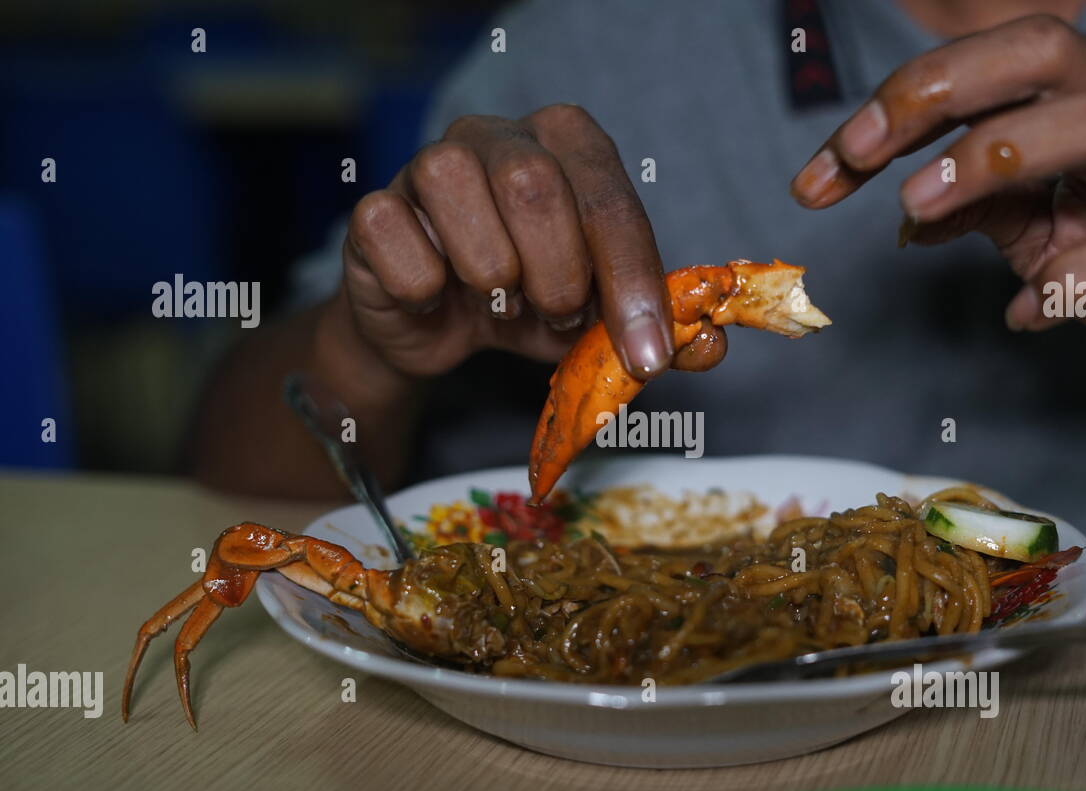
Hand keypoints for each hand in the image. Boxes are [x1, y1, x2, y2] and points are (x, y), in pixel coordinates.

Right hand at [337, 104, 674, 385]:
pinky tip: (436, 296)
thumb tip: (707, 347)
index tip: (646, 354)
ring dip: (491, 276)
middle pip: (535, 187)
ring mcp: (427, 163)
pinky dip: (425, 288)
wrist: (431, 327)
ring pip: (460, 195)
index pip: (610, 200)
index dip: (633, 282)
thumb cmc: (525, 303)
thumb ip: (654, 329)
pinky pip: (397, 240)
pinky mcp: (374, 208)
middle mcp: (498, 135)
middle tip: (558, 315)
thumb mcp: (598, 319)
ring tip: (500, 301)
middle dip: (557, 276)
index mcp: (568, 144)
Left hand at [791, 14, 1085, 419]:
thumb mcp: (1050, 236)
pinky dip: (1075, 279)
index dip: (896, 104)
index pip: (988, 69)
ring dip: (998, 156)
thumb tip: (903, 209)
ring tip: (922, 209)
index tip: (821, 170)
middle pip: (1046, 52)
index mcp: (1082, 118)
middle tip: (858, 153)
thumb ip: (985, 212)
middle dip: (938, 90)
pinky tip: (1027, 314)